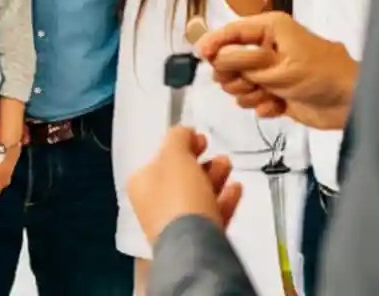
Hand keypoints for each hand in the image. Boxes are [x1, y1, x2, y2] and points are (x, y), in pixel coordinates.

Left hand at [127, 127, 242, 245]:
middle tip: (219, 156)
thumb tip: (183, 131)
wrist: (195, 246)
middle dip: (203, 163)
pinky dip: (224, 199)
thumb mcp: (175, 156)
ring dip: (215, 178)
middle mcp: (154, 204)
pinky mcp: (197, 238)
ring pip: (198, 194)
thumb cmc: (179, 195)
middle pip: (182, 177)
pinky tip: (236, 189)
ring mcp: (176, 224)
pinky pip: (212, 213)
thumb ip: (178, 137)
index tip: (201, 139)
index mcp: (142, 183)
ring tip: (229, 168)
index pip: (161, 158)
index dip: (182, 145)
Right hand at [196, 11, 357, 129]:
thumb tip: (214, 54)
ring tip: (269, 96)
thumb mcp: (278, 67)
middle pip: (230, 61)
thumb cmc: (319, 75)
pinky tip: (278, 106)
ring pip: (239, 84)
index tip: (201, 56)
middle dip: (235, 77)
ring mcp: (271, 72)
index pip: (232, 31)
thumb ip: (243, 61)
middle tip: (249, 83)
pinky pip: (253, 100)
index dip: (214, 42)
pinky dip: (263, 105)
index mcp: (271, 29)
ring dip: (250, 94)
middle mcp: (268, 48)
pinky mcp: (276, 93)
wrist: (350, 103)